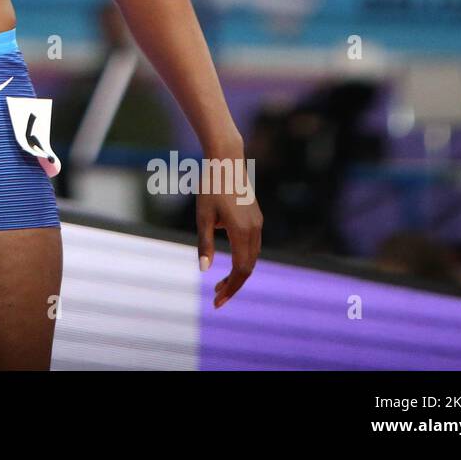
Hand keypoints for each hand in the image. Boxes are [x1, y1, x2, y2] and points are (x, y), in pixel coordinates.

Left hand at [196, 186, 261, 308]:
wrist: (226, 161)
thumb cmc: (210, 186)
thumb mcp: (202, 216)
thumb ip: (205, 244)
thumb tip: (204, 270)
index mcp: (242, 231)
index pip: (241, 270)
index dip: (230, 288)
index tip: (216, 301)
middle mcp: (254, 229)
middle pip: (248, 267)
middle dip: (233, 285)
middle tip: (216, 298)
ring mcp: (258, 223)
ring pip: (253, 257)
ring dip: (239, 273)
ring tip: (220, 284)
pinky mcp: (257, 218)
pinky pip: (253, 246)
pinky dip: (243, 259)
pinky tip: (230, 262)